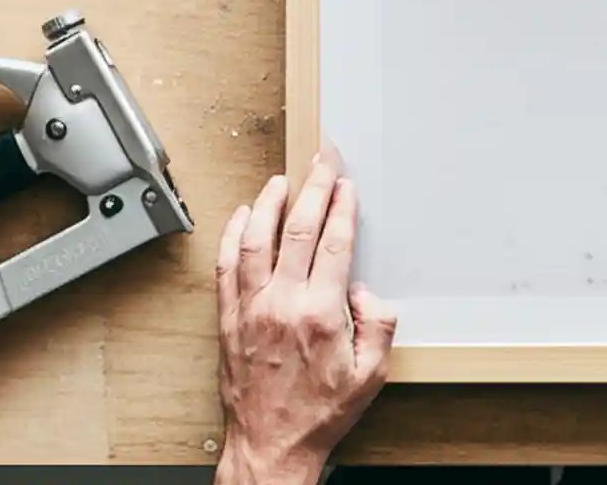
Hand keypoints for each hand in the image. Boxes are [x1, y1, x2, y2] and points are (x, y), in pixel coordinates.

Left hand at [214, 148, 396, 484]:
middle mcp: (282, 303)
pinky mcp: (229, 319)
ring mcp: (251, 308)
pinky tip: (241, 217)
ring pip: (256, 239)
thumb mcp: (372, 376)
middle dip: (314, 187)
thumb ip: (380, 326)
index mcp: (320, 313)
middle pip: (297, 229)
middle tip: (323, 160)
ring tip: (282, 180)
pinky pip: (227, 266)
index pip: (334, 243)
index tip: (347, 186)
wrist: (271, 446)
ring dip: (269, 203)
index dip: (343, 208)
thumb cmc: (319, 415)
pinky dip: (233, 235)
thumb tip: (369, 294)